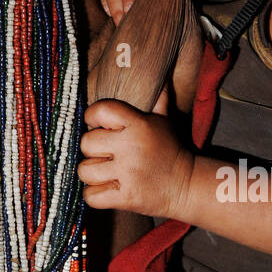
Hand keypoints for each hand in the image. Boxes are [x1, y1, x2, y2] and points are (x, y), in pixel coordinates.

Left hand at [79, 94, 193, 217]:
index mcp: (138, 124)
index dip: (92, 117)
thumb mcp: (163, 120)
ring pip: (85, 171)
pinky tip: (108, 189)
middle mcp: (131, 147)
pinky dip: (95, 195)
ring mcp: (128, 174)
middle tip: (106, 153)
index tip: (98, 125)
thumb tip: (160, 73)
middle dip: (93, 150)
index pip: (99, 110)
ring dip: (93, 174)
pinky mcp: (126, 198)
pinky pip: (91, 195)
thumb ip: (157, 97)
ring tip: (107, 172)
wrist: (187, 186)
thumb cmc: (169, 149)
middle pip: (86, 143)